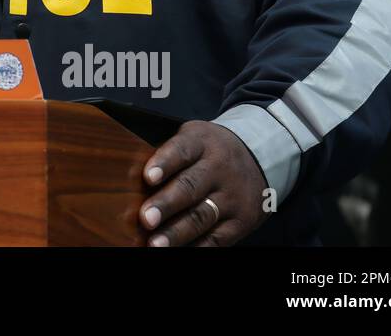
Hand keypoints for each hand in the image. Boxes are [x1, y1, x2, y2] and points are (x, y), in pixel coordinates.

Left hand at [139, 120, 269, 245]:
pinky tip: (177, 251)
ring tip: (155, 244)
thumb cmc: (208, 150)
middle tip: (145, 218)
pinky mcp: (241, 221)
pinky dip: (197, 247)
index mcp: (201, 143)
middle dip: (166, 204)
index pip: (181, 150)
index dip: (164, 163)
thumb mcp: (192, 138)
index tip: (148, 177)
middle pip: (191, 186)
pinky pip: (217, 238)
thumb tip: (130, 180)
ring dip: (177, 233)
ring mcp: (232, 197)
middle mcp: (219, 168)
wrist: (260, 156)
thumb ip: (166, 155)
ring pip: (203, 216)